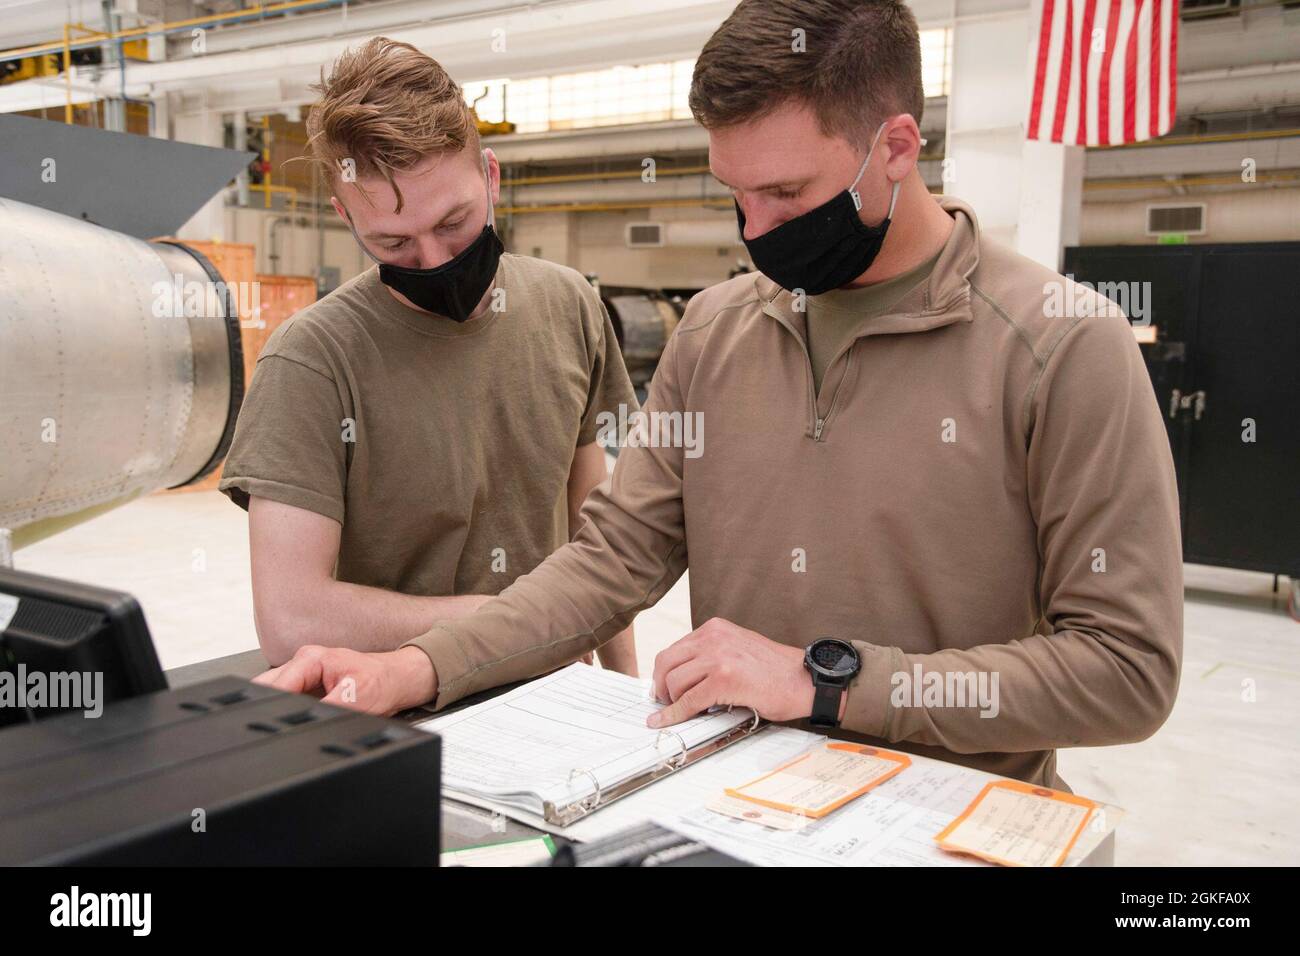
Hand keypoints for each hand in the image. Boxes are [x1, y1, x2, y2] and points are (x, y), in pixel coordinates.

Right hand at [253, 645, 436, 715]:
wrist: (397, 681)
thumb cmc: (383, 683)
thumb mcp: (357, 700)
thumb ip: (328, 710)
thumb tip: (305, 724)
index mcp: (311, 659)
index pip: (274, 687)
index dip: (270, 710)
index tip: (269, 728)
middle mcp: (303, 662)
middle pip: (266, 688)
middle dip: (268, 709)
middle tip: (276, 730)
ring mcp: (302, 673)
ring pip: (272, 693)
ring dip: (277, 711)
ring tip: (288, 726)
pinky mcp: (304, 685)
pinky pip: (284, 699)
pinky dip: (285, 712)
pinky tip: (293, 722)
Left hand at [646, 618, 813, 727]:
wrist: (805, 680)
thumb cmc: (776, 672)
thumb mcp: (738, 649)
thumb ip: (712, 656)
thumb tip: (684, 677)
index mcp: (715, 628)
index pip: (675, 649)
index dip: (663, 673)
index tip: (661, 689)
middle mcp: (713, 637)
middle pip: (666, 662)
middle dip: (660, 687)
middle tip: (664, 703)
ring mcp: (717, 656)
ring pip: (673, 682)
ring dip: (672, 702)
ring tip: (682, 711)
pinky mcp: (723, 679)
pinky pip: (688, 700)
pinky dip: (674, 714)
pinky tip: (667, 722)